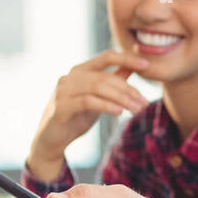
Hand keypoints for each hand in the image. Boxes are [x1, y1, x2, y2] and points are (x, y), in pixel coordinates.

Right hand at [27, 49, 150, 177]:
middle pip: (105, 77)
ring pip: (98, 87)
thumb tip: (132, 68)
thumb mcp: (97, 98)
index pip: (105, 57)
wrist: (51, 140)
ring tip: (136, 110)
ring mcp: (63, 90)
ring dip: (121, 99)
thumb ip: (111, 83)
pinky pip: (88, 102)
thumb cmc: (76, 117)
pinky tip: (119, 112)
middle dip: (128, 90)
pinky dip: (106, 105)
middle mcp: (70, 77)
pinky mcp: (61, 106)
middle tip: (144, 103)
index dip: (126, 59)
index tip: (146, 65)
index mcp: (80, 71)